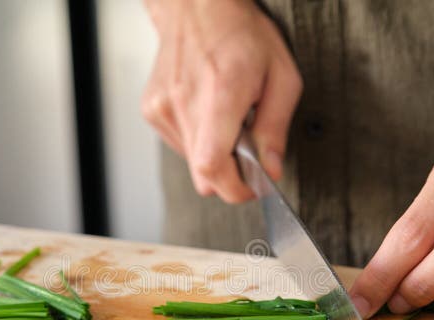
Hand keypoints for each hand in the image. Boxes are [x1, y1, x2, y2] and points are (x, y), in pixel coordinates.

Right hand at [142, 0, 301, 202]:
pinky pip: (181, 147)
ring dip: (214, 154)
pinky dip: (199, 140)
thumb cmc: (240, 34)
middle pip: (203, 175)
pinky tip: (207, 113)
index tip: (252, 185)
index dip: (235, 188)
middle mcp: (185, 103)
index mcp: (220, 92)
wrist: (196, 7)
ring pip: (192, 164)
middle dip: (230, 174)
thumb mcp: (282, 76)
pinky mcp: (152, 112)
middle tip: (246, 151)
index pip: (213, 165)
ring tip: (226, 120)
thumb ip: (276, 128)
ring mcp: (163, 108)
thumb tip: (271, 168)